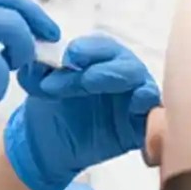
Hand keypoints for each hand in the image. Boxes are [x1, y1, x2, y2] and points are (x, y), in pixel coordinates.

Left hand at [3, 35, 160, 189]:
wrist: (47, 142)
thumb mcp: (36, 82)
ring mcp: (134, 103)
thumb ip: (36, 68)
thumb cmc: (50, 105)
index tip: (70, 57)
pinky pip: (154, 120)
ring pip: (144, 88)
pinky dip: (149, 114)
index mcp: (100, 60)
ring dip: (123, 87)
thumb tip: (37, 62)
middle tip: (82, 81)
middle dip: (104, 70)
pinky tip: (134, 108)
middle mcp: (122, 77)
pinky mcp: (139, 129)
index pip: (104, 47)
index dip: (89, 49)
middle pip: (127, 66)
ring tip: (99, 91)